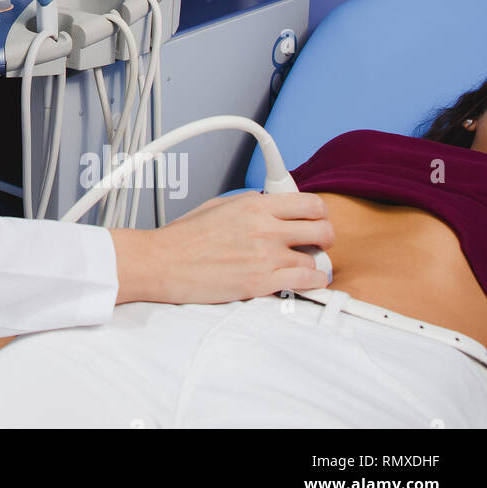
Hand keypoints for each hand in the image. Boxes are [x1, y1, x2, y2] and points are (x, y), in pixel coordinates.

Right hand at [111, 191, 333, 304]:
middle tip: (313, 243)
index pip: (311, 204)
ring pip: (318, 259)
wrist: (162, 262)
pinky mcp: (262, 283)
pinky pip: (308, 282)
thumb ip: (251, 204)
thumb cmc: (183, 238)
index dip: (318, 213)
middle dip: (323, 237)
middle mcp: (265, 228)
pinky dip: (311, 284)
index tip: (313, 220)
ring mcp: (266, 256)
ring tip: (298, 266)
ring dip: (312, 264)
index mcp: (254, 205)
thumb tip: (272, 204)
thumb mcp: (218, 206)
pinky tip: (301, 281)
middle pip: (324, 230)